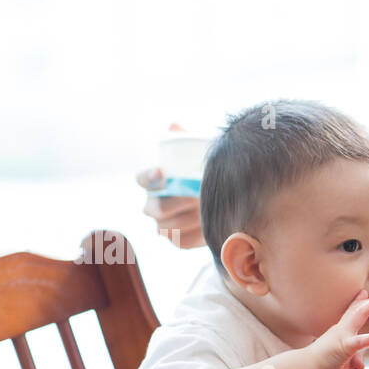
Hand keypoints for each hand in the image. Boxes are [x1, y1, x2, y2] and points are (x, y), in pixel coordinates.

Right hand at [137, 123, 205, 249]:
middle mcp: (152, 205)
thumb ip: (186, 140)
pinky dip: (196, 236)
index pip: (142, 180)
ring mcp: (163, 226)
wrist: (226, 198)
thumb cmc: (205, 172)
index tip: (163, 172)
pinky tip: (209, 226)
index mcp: (153, 182)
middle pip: (156, 209)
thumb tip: (175, 125)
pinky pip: (180, 242)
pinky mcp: (177, 241)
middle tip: (197, 195)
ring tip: (208, 210)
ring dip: (190, 219)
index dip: (149, 177)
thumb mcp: (199, 154)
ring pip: (168, 227)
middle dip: (178, 203)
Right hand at [308, 291, 368, 368]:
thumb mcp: (340, 361)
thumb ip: (352, 361)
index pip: (350, 314)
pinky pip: (359, 342)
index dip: (358, 303)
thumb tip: (360, 366)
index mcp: (338, 332)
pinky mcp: (344, 348)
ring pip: (359, 317)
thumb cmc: (319, 366)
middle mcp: (340, 330)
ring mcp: (342, 337)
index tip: (364, 293)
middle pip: (357, 311)